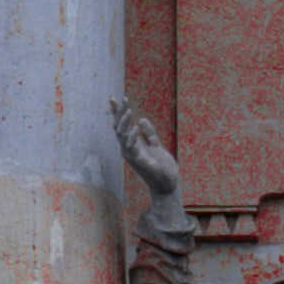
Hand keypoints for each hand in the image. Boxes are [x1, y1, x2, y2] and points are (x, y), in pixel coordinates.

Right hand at [111, 99, 186, 222]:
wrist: (168, 185)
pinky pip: (132, 148)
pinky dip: (132, 137)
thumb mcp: (156, 146)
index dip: (118, 112)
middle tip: (122, 99)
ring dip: (124, 123)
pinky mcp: (140, 162)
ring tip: (129, 110)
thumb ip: (149, 134)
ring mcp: (132, 156)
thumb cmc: (161, 168)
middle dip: (119, 113)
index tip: (115, 98)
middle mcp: (129, 149)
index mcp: (132, 144)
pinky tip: (135, 127)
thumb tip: (141, 119)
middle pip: (119, 128)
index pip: (122, 125)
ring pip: (122, 136)